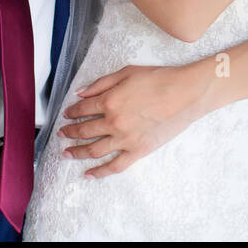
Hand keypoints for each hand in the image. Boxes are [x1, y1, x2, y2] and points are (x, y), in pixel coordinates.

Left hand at [54, 61, 214, 177]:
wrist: (185, 93)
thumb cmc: (159, 79)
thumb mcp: (127, 73)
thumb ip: (101, 83)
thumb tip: (80, 93)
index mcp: (109, 101)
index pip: (82, 109)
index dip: (72, 112)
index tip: (67, 115)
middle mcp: (113, 122)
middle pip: (84, 131)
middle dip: (69, 133)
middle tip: (61, 134)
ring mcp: (125, 139)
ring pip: (94, 150)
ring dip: (77, 152)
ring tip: (67, 153)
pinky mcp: (138, 151)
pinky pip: (114, 166)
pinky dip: (99, 172)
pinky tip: (88, 174)